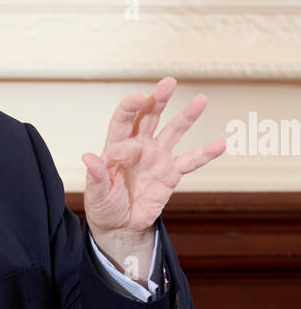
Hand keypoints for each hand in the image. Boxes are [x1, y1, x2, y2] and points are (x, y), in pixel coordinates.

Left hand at [82, 76, 225, 280]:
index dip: (130, 107)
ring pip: (173, 132)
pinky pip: (191, 161)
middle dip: (158, 100)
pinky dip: (205, 154)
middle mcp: (139, 146)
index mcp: (117, 146)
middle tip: (168, 83)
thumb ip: (96, 176)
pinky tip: (220, 144)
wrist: (120, 225)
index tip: (139, 99)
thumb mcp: (96, 193)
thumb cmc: (104, 205)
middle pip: (149, 117)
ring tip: (200, 100)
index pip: (123, 121)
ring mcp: (157, 158)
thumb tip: (88, 157)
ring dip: (186, 116)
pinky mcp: (171, 173)